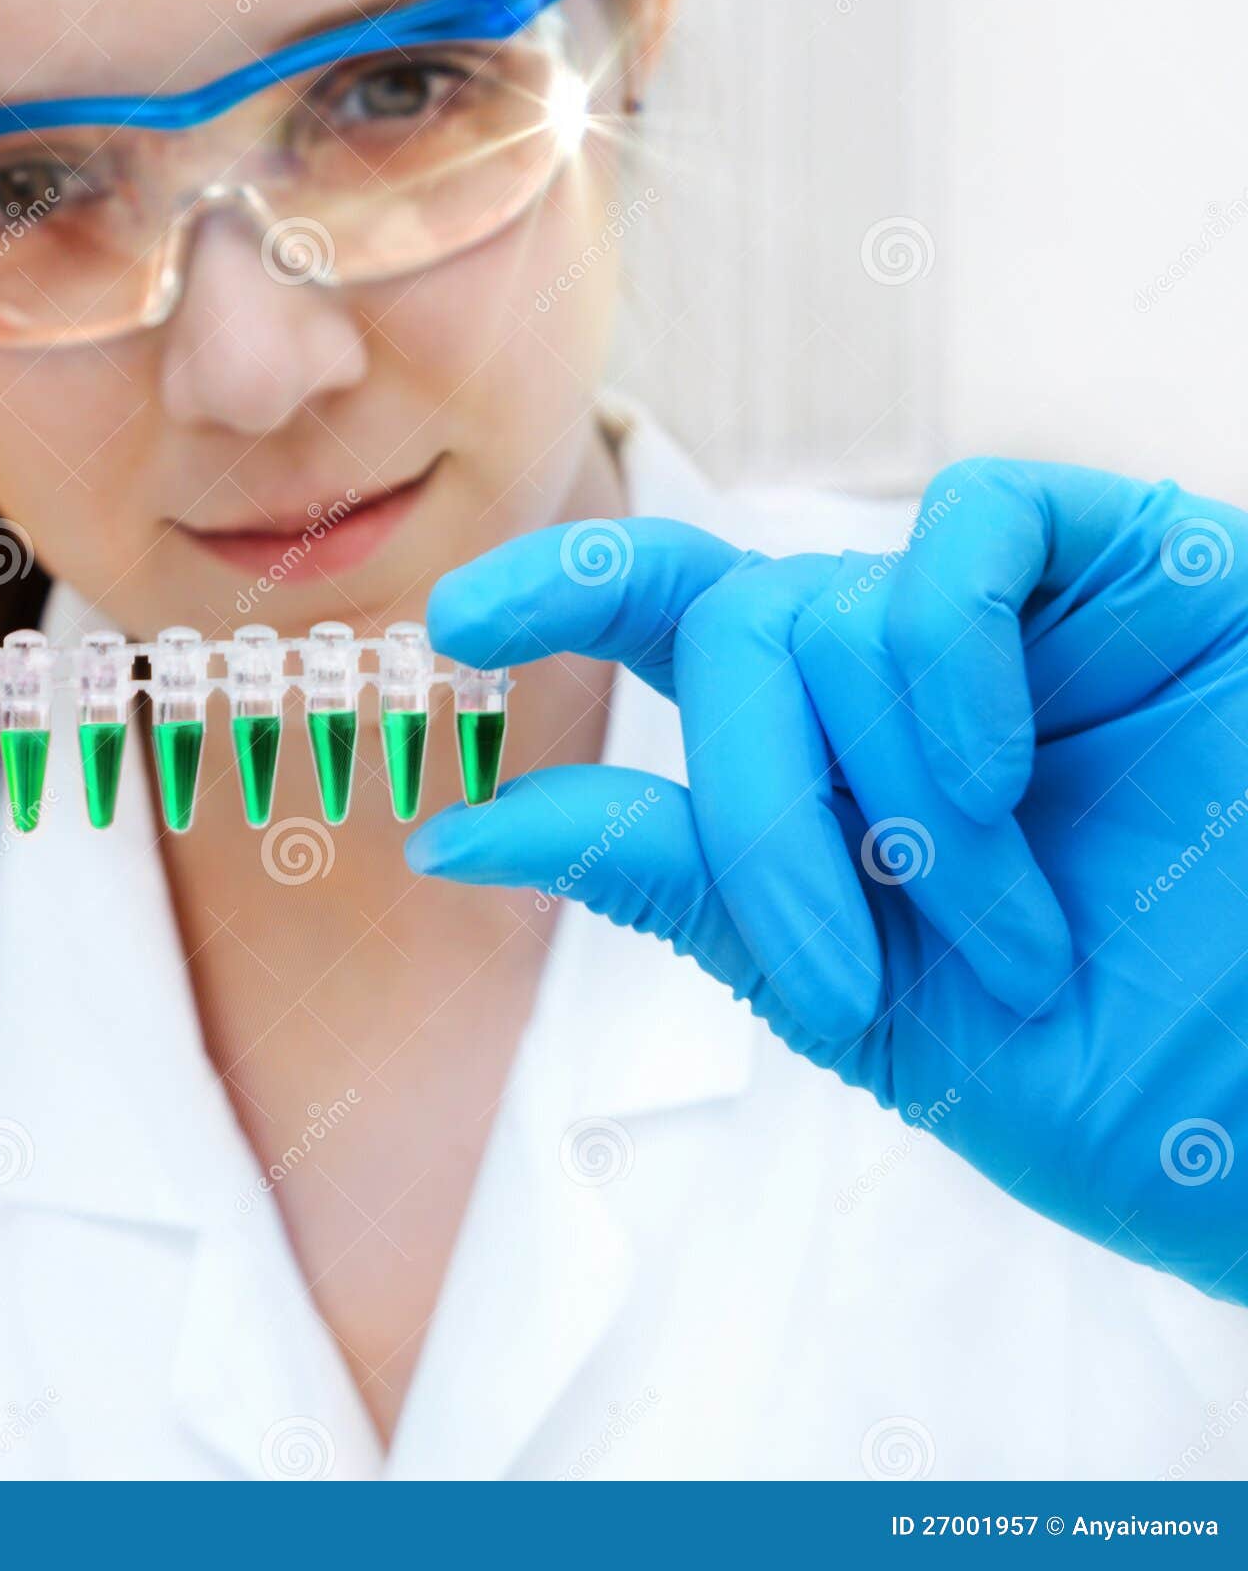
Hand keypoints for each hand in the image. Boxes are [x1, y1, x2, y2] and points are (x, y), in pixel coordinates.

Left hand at [407, 460, 1247, 1305]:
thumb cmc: (1095, 1064)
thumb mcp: (851, 990)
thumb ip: (678, 883)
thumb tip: (465, 832)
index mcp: (837, 757)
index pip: (672, 620)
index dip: (560, 590)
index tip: (451, 630)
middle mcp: (907, 673)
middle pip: (734, 630)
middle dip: (754, 806)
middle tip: (838, 967)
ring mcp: (1020, 618)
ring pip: (839, 600)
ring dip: (893, 790)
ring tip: (999, 924)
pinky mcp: (1137, 568)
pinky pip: (977, 524)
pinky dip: (946, 649)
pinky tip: (998, 769)